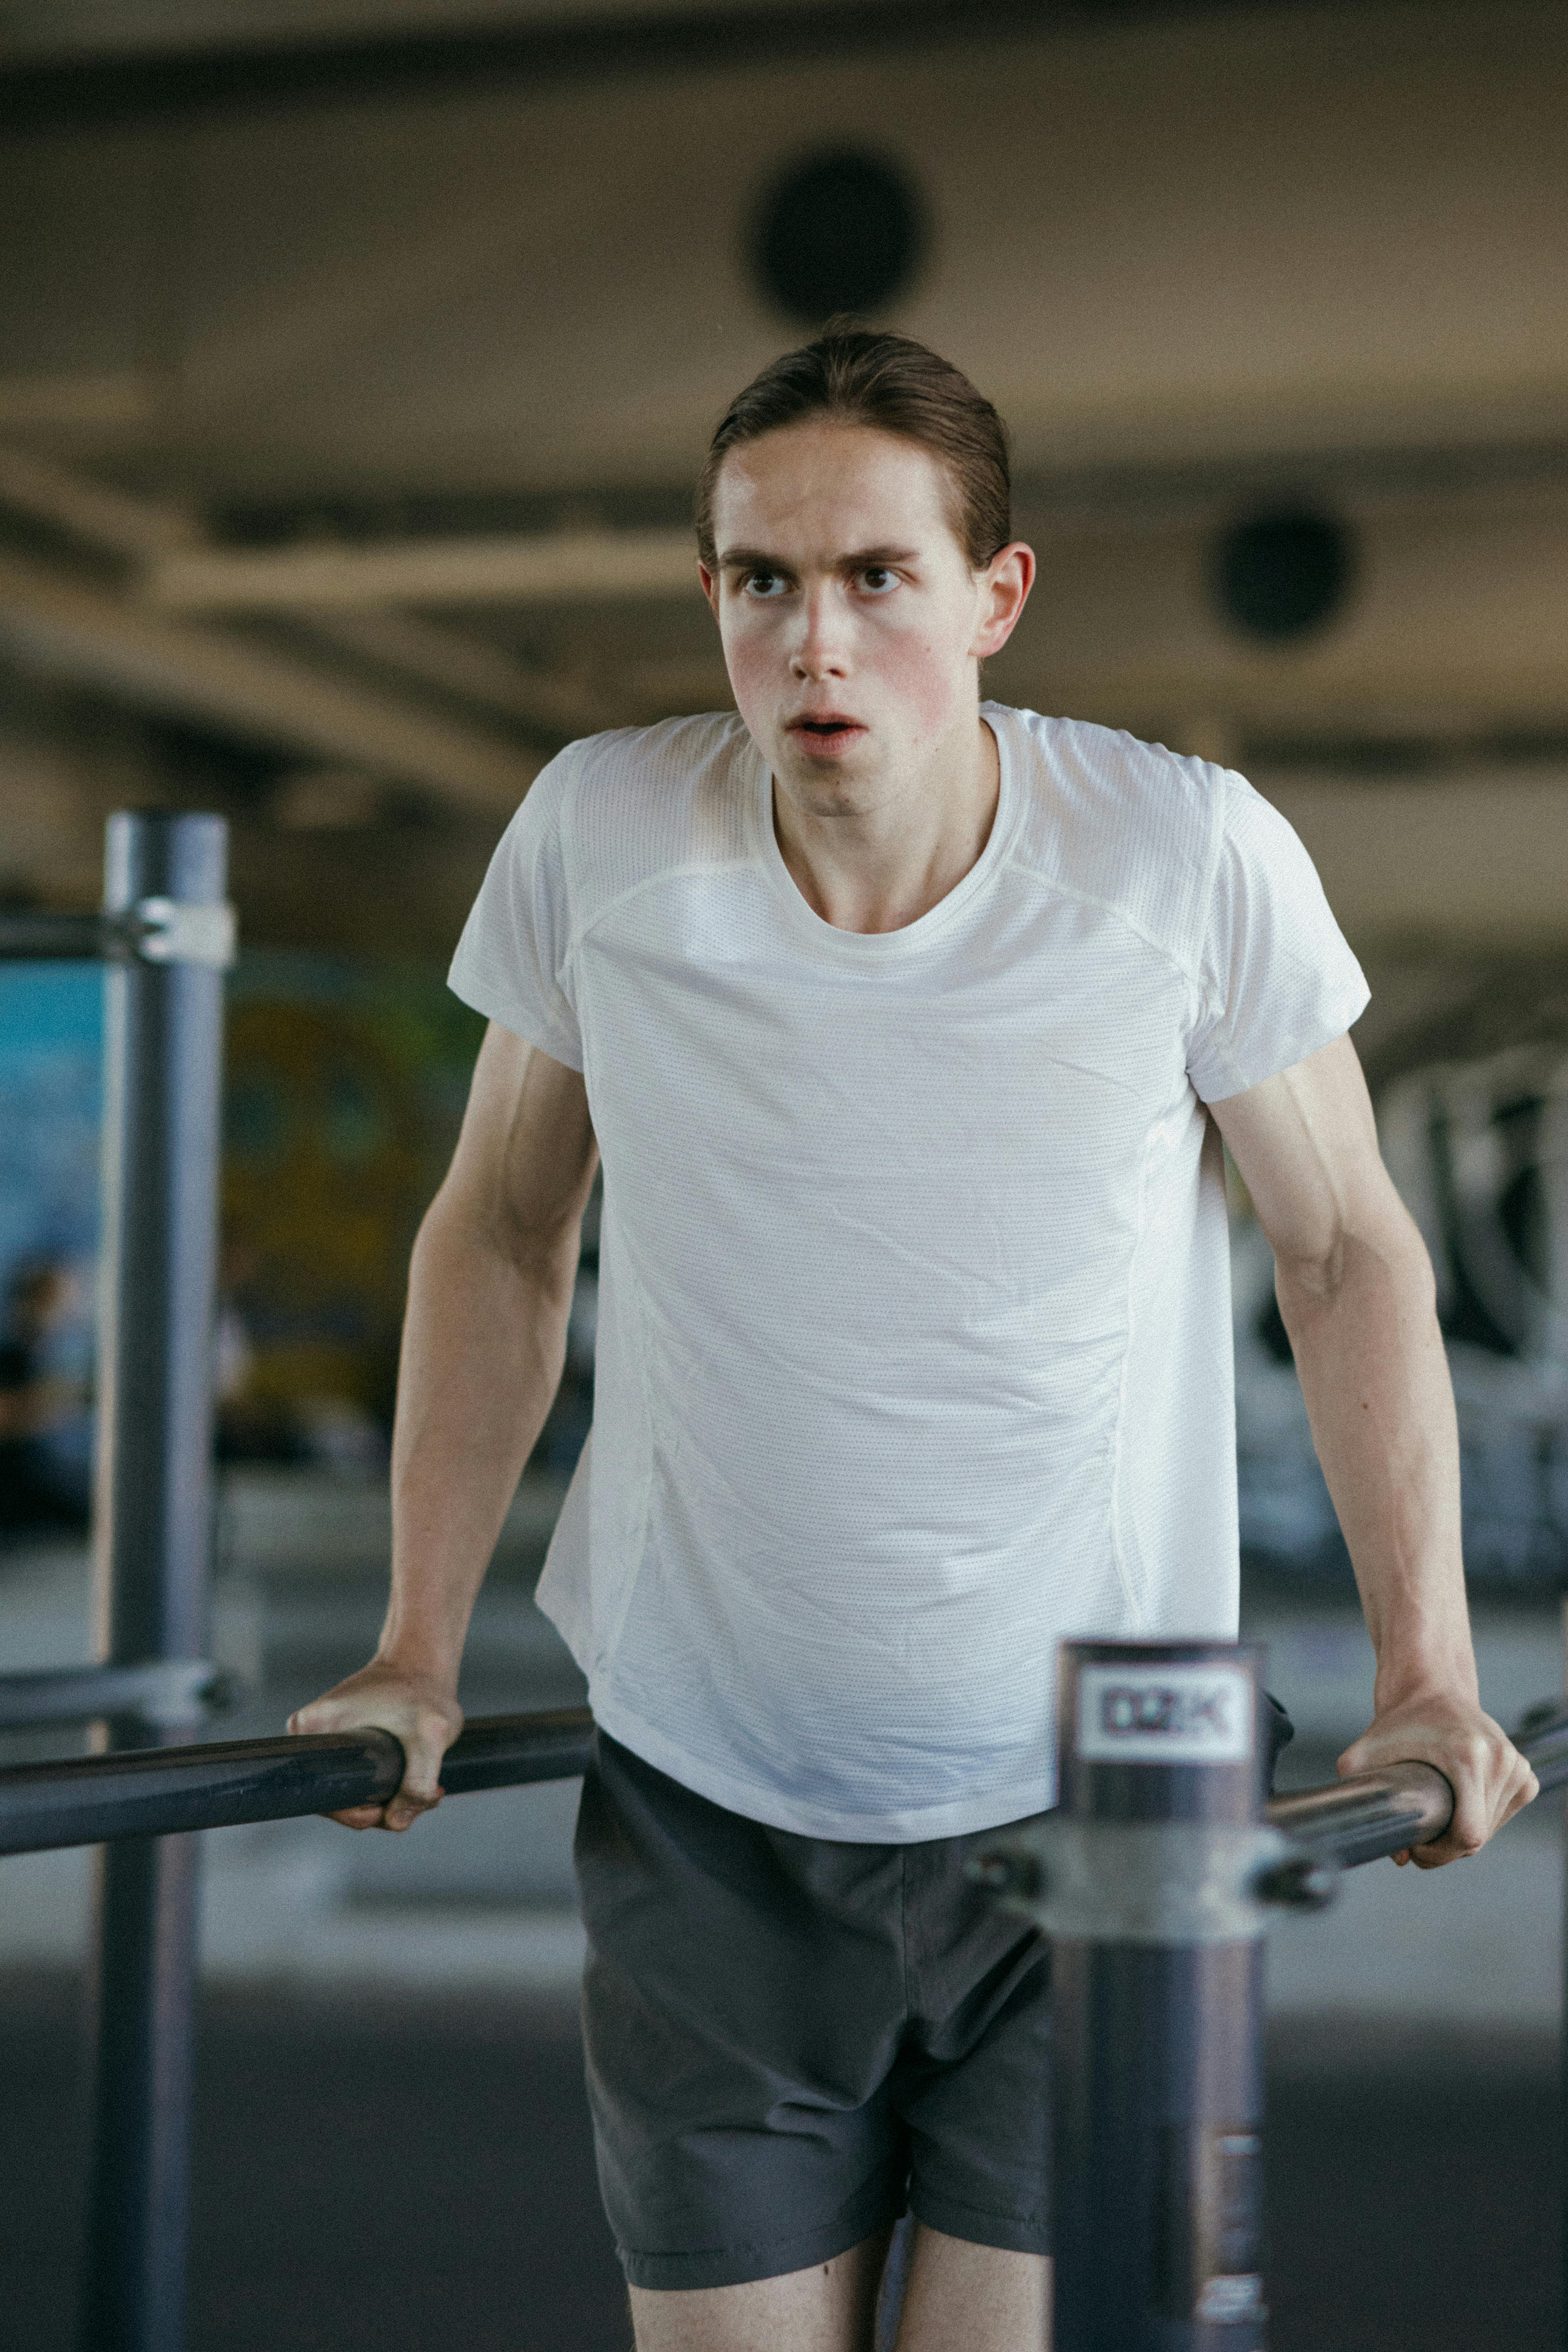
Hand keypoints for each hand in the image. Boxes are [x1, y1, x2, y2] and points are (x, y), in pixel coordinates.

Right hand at [288, 1662, 463, 1831]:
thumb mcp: (430, 1735)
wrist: (424, 1664)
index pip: (322, 1793)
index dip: (352, 1813)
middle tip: (426, 1799)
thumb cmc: (423, 1690)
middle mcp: (312, 1740)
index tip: (387, 1808)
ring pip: (355, 1794)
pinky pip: (364, 1783)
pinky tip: (426, 1788)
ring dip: (393, 1801)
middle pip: (339, 1799)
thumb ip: (418, 1783)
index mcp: (311, 1731)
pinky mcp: (348, 1749)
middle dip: (382, 1809)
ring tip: (432, 1791)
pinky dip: (393, 1790)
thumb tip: (397, 1823)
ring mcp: (330, 1746)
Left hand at [1338, 1690, 1538, 1867]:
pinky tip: (1458, 1801)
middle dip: (1446, 1846)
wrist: (1430, 1690)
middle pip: (1478, 1836)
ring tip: (1435, 1813)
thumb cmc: (1396, 1724)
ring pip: (1491, 1828)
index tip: (1416, 1845)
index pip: (1468, 1835)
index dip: (1440, 1853)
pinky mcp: (1524, 1773)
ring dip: (1462, 1832)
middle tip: (1420, 1833)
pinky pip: (1503, 1814)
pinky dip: (1481, 1818)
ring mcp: (1516, 1766)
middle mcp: (1499, 1760)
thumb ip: (1368, 1804)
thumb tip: (1401, 1857)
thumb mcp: (1362, 1756)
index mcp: (1467, 1756)